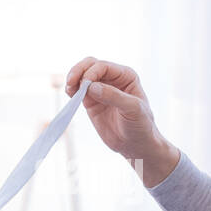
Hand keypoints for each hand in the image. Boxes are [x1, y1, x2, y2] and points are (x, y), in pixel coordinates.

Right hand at [64, 57, 178, 185]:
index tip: (85, 85)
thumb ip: (114, 96)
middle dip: (79, 71)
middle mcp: (113, 79)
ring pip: (82, 75)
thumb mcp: (133, 110)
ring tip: (69, 90)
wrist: (136, 145)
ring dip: (73, 79)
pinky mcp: (91, 101)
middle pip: (90, 65)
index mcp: (126, 75)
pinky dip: (72, 90)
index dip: (91, 72)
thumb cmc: (141, 125)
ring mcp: (101, 89)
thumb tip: (92, 86)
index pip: (103, 66)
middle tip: (70, 82)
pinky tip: (70, 95)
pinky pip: (78, 90)